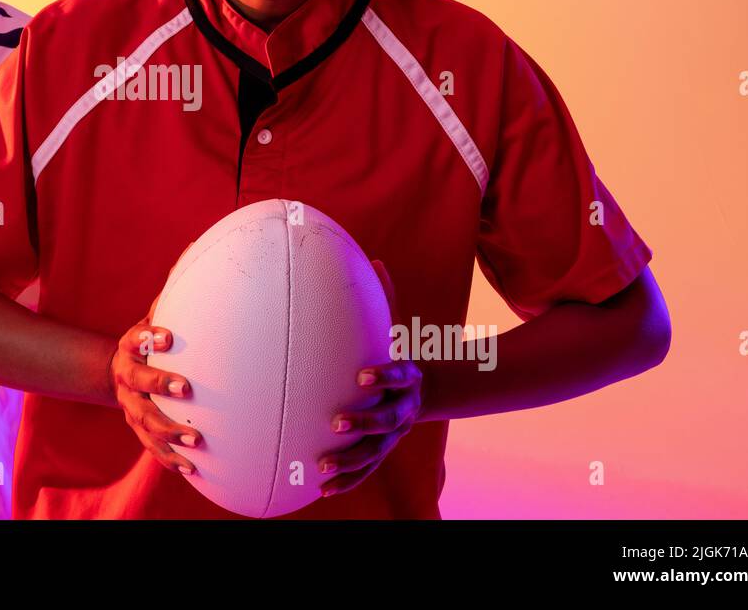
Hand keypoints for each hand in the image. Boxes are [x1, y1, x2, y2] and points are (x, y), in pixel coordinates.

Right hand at [110, 302, 203, 475]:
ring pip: (145, 421)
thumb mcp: (155, 315)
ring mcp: (130, 406)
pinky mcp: (138, 429)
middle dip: (159, 385)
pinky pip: (152, 448)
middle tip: (186, 388)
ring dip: (169, 432)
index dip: (150, 338)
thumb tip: (196, 244)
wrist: (120, 371)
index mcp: (130, 347)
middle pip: (137, 383)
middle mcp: (125, 377)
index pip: (136, 340)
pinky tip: (193, 468)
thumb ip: (173, 290)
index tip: (169, 336)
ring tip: (197, 438)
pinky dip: (170, 459)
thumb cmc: (151, 340)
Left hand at [319, 259, 423, 496]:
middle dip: (362, 423)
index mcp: (408, 377)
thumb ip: (385, 298)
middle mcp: (404, 409)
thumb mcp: (398, 325)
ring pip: (374, 452)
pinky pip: (365, 470)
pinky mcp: (384, 451)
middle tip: (335, 422)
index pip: (399, 376)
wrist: (426, 390)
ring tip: (321, 468)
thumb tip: (374, 258)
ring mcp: (395, 434)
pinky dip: (346, 481)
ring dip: (349, 462)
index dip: (384, 377)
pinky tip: (321, 489)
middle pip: (386, 420)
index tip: (362, 376)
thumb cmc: (399, 351)